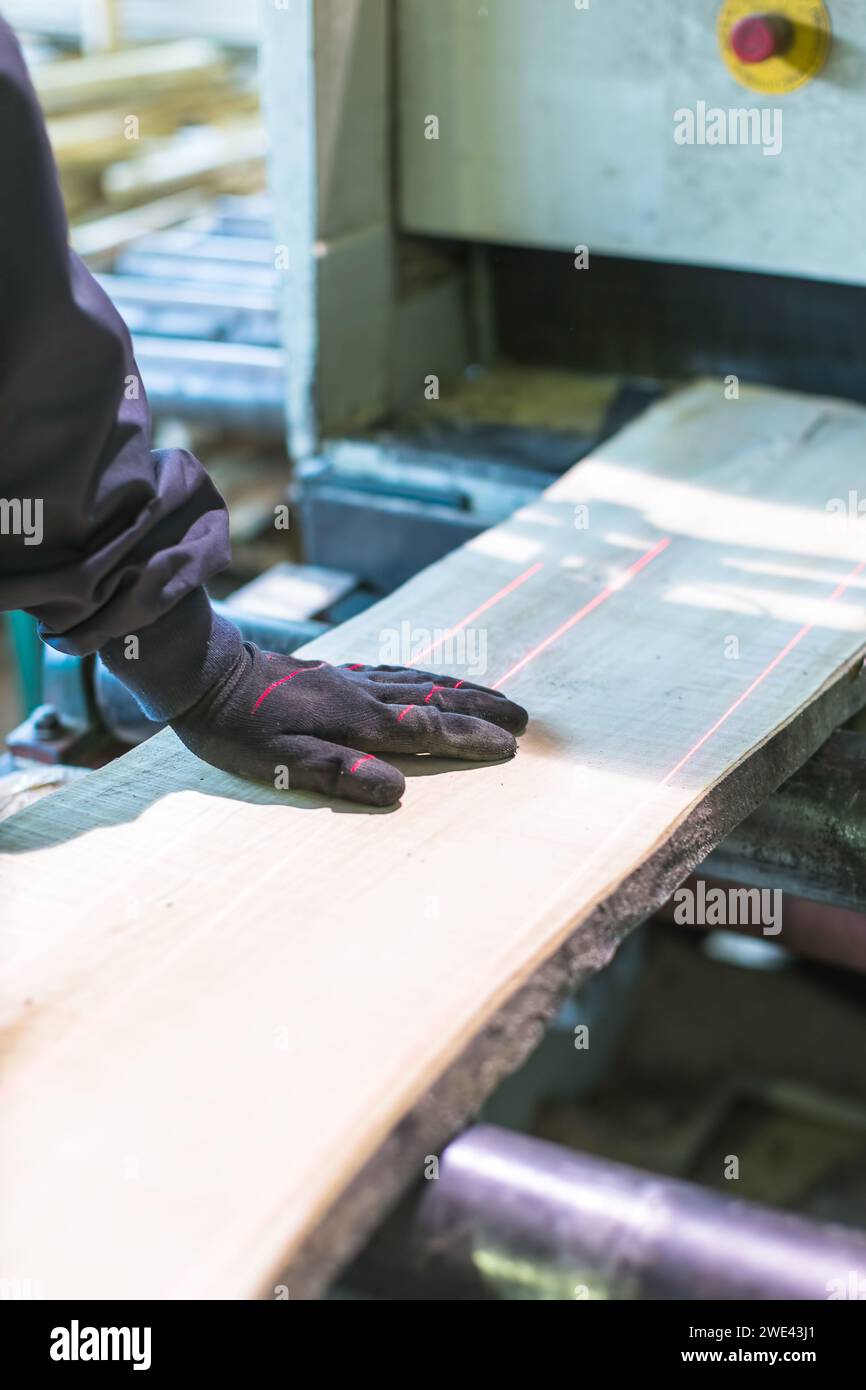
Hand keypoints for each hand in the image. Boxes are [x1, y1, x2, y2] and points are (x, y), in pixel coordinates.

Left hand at [170, 645, 527, 805]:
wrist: (205, 671)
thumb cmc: (238, 727)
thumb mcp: (280, 763)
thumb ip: (339, 774)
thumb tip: (398, 790)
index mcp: (356, 720)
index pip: (427, 730)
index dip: (470, 738)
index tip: (509, 746)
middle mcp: (362, 693)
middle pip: (435, 699)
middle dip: (482, 709)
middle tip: (524, 718)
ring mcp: (350, 677)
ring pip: (420, 682)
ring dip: (463, 690)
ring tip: (496, 696)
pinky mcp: (335, 669)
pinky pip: (396, 670)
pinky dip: (427, 676)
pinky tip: (432, 679)